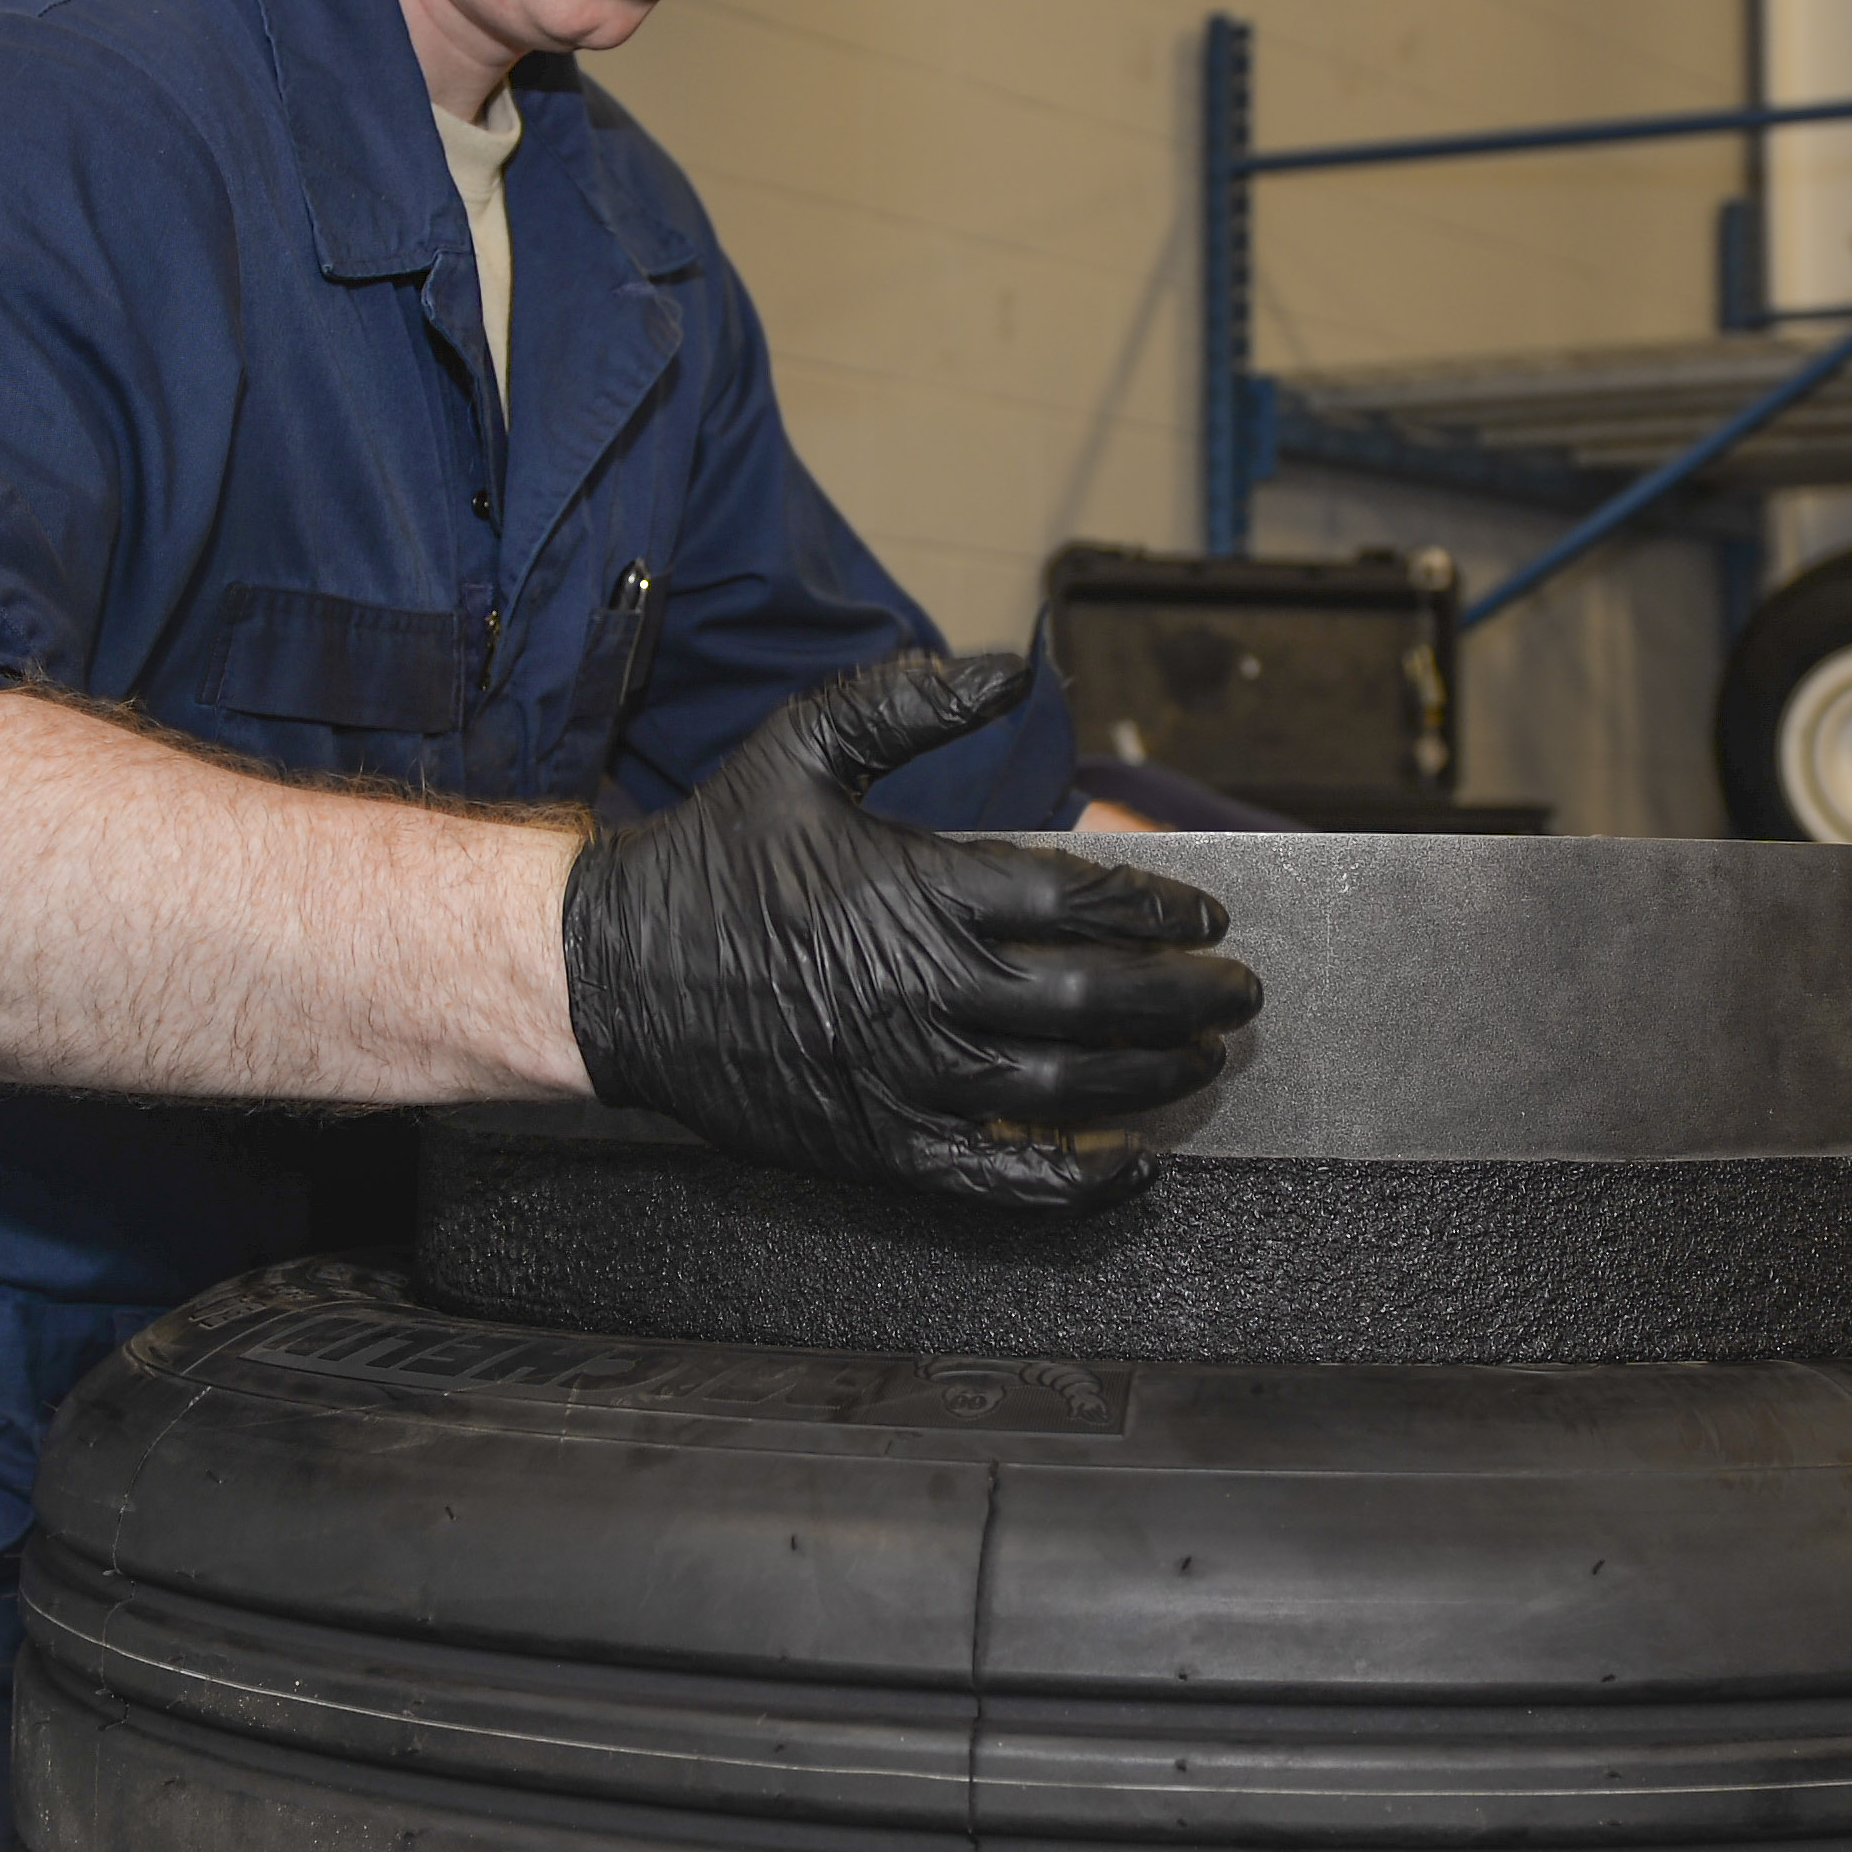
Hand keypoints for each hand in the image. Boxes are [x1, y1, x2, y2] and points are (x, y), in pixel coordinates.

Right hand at [561, 653, 1262, 1206]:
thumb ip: (910, 703)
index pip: (1080, 904)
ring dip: (1151, 1078)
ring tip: (1200, 1064)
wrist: (613, 971)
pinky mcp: (877, 1147)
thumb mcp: (803, 748)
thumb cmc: (715, 856)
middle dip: (1185, 999)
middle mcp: (922, 989)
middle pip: (1095, 1002)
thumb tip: (1009, 668)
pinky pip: (1000, 1180)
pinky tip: (1131, 1167)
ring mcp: (902, 1078)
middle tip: (1237, 996)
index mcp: (917, 889)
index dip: (1161, 912)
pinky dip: (1077, 1183)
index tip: (1208, 919)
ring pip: (1064, 1091)